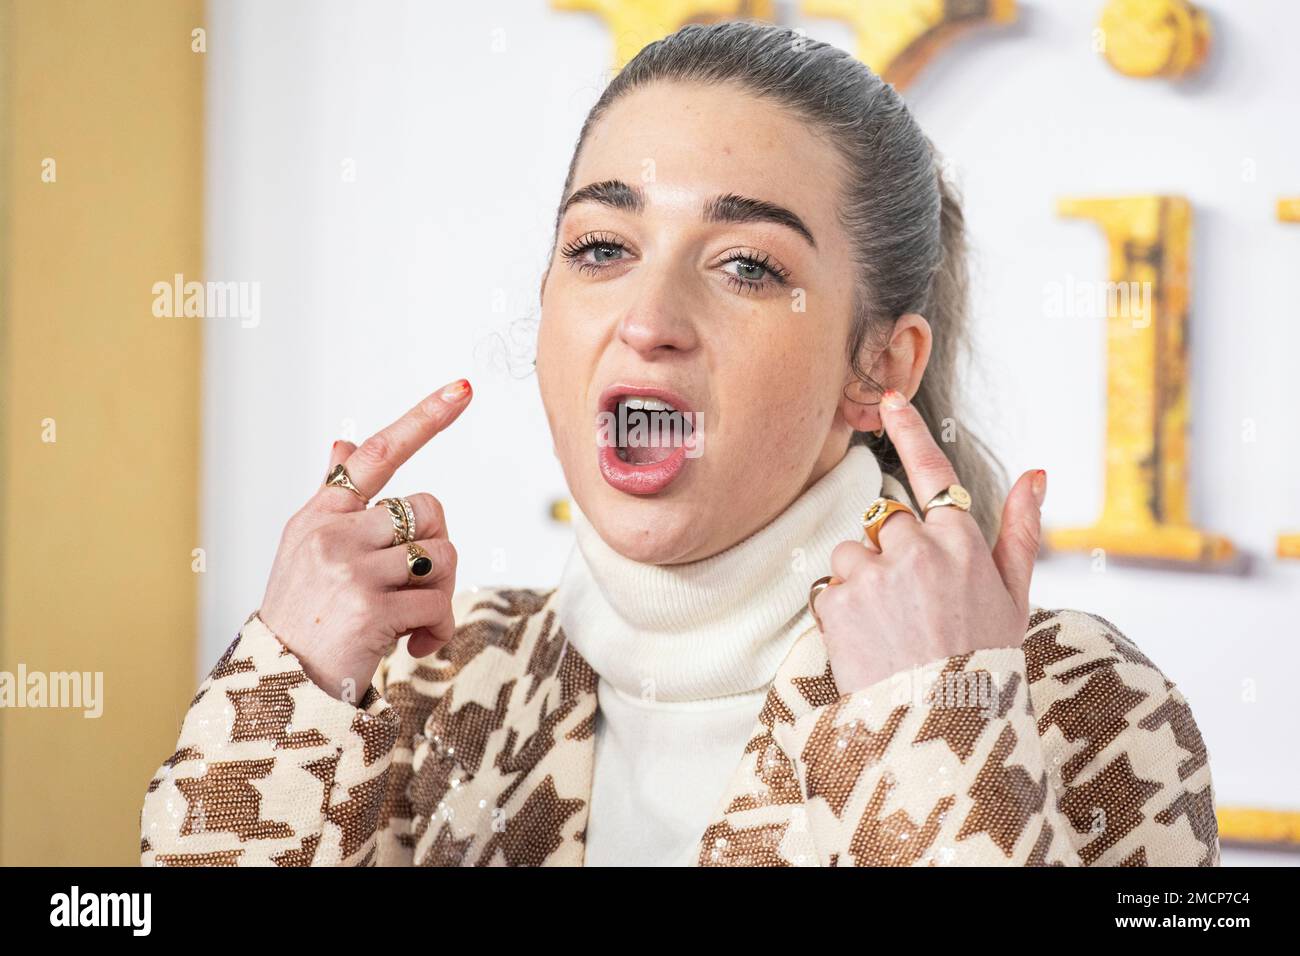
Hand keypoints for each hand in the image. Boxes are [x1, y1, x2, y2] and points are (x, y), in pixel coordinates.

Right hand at [257, 379, 471, 701]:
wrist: (280, 691)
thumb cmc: (304, 618)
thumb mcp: (307, 553)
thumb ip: (335, 501)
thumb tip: (343, 440)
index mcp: (318, 516)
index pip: (375, 455)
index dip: (424, 419)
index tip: (464, 388)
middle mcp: (332, 534)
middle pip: (428, 509)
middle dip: (436, 548)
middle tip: (418, 587)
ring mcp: (350, 570)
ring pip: (441, 554)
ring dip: (440, 593)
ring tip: (414, 623)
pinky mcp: (371, 609)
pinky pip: (439, 602)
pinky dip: (439, 629)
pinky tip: (414, 648)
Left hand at [811, 388, 1046, 692]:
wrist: (947, 725)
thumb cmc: (985, 659)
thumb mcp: (1015, 596)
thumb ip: (1019, 530)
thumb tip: (1034, 472)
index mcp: (962, 538)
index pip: (930, 473)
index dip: (909, 432)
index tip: (888, 399)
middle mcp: (918, 546)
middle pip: (884, 525)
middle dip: (890, 557)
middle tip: (912, 608)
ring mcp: (877, 571)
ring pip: (852, 553)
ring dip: (862, 581)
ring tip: (890, 628)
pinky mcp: (841, 599)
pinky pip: (829, 587)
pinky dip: (840, 611)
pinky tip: (868, 641)